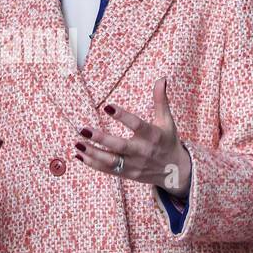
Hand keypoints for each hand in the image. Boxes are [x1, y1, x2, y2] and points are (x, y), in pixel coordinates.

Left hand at [73, 78, 191, 196]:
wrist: (175, 171)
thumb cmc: (168, 141)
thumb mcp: (167, 121)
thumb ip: (160, 100)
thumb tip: (161, 79)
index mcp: (153, 135)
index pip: (137, 125)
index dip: (122, 116)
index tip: (107, 107)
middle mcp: (143, 151)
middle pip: (119, 146)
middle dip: (101, 139)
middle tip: (83, 129)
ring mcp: (134, 165)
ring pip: (111, 161)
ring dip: (92, 153)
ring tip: (77, 143)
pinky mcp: (127, 174)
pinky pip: (108, 170)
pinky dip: (92, 164)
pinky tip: (79, 154)